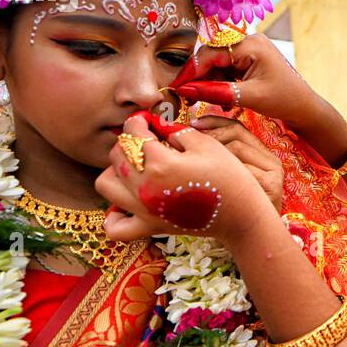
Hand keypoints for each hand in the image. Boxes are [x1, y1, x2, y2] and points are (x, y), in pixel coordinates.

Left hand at [96, 114, 273, 243]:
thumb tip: (158, 125)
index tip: (146, 120)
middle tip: (145, 142)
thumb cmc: (230, 177)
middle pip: (116, 154)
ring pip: (105, 183)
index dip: (138, 121)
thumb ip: (177, 131)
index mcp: (160, 163)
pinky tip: (128, 201)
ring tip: (135, 168)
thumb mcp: (208, 144)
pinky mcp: (149, 227)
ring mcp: (144, 210)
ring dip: (115, 171)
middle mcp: (145, 187)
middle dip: (128, 142)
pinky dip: (114, 214)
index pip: (134, 132)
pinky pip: (114, 226)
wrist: (241, 216)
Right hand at [172, 33, 322, 128]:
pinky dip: (221, 84)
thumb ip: (216, 92)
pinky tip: (224, 100)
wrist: (305, 107)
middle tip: (189, 100)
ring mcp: (249, 49)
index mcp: (251, 44)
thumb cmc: (284, 100)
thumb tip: (185, 90)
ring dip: (211, 84)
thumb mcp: (248, 98)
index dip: (192, 72)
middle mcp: (249, 40)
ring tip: (214, 104)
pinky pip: (226, 68)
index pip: (210, 53)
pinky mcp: (249, 59)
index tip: (177, 89)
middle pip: (212, 57)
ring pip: (217, 64)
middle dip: (200, 79)